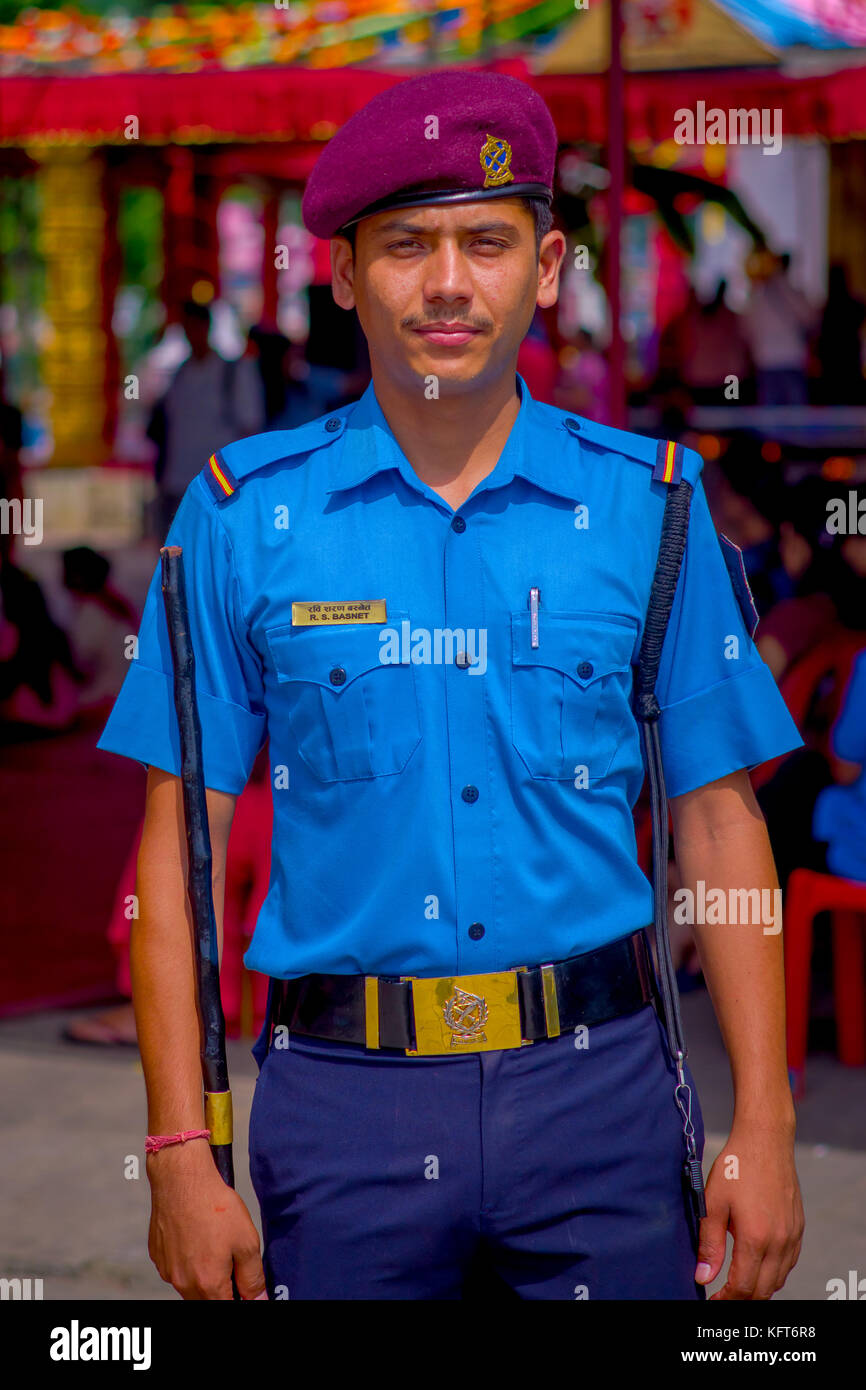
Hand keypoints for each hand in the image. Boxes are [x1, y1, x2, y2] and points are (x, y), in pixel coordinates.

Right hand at [147, 1141, 266, 1299]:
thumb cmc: (215, 1206)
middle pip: (206, 1300)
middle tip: (230, 1259)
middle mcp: (183, 1283)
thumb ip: (253, 1277)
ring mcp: (167, 1270)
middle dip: (221, 1288)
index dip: (238, 1298)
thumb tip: (258, 1299)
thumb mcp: (247, 1241)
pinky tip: (196, 1237)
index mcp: (208, 1284)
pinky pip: (176, 1269)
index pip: (226, 1308)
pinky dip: (187, 1261)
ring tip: (213, 1242)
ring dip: (203, 1275)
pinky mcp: (157, 1256)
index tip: (243, 1285)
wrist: (181, 1179)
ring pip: (189, 1286)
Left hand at [695, 1124, 803, 1298]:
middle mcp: (779, 1242)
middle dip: (741, 1298)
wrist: (765, 1140)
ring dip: (758, 1288)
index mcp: (755, 1238)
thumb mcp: (713, 1203)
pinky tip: (758, 1264)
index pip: (742, 1287)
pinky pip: (789, 1263)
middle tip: (722, 1295)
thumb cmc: (735, 1167)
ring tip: (737, 1282)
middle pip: (762, 1290)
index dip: (725, 1299)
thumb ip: (708, 1244)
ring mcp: (792, 1236)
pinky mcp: (798, 1228)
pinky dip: (774, 1273)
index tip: (711, 1299)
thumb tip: (703, 1277)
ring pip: (778, 1280)